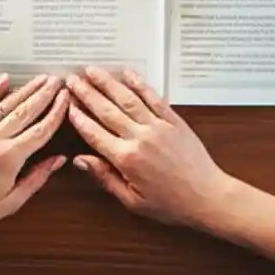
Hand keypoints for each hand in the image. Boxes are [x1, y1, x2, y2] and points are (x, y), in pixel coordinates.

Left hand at [0, 74, 68, 241]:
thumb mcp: (11, 202)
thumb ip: (37, 178)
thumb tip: (56, 162)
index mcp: (9, 158)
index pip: (41, 129)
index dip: (57, 112)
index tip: (66, 101)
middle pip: (27, 110)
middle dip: (45, 93)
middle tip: (58, 82)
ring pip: (7, 104)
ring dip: (25, 89)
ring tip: (40, 79)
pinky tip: (4, 80)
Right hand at [66, 66, 233, 226]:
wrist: (207, 197)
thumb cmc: (171, 204)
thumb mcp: (132, 200)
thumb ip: (105, 177)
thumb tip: (81, 161)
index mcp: (126, 159)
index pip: (94, 133)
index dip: (78, 118)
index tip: (67, 105)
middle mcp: (140, 138)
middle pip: (107, 111)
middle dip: (87, 93)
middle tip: (72, 80)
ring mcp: (158, 126)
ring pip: (127, 99)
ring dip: (108, 83)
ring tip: (93, 70)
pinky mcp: (174, 121)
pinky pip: (153, 98)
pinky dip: (139, 84)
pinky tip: (127, 74)